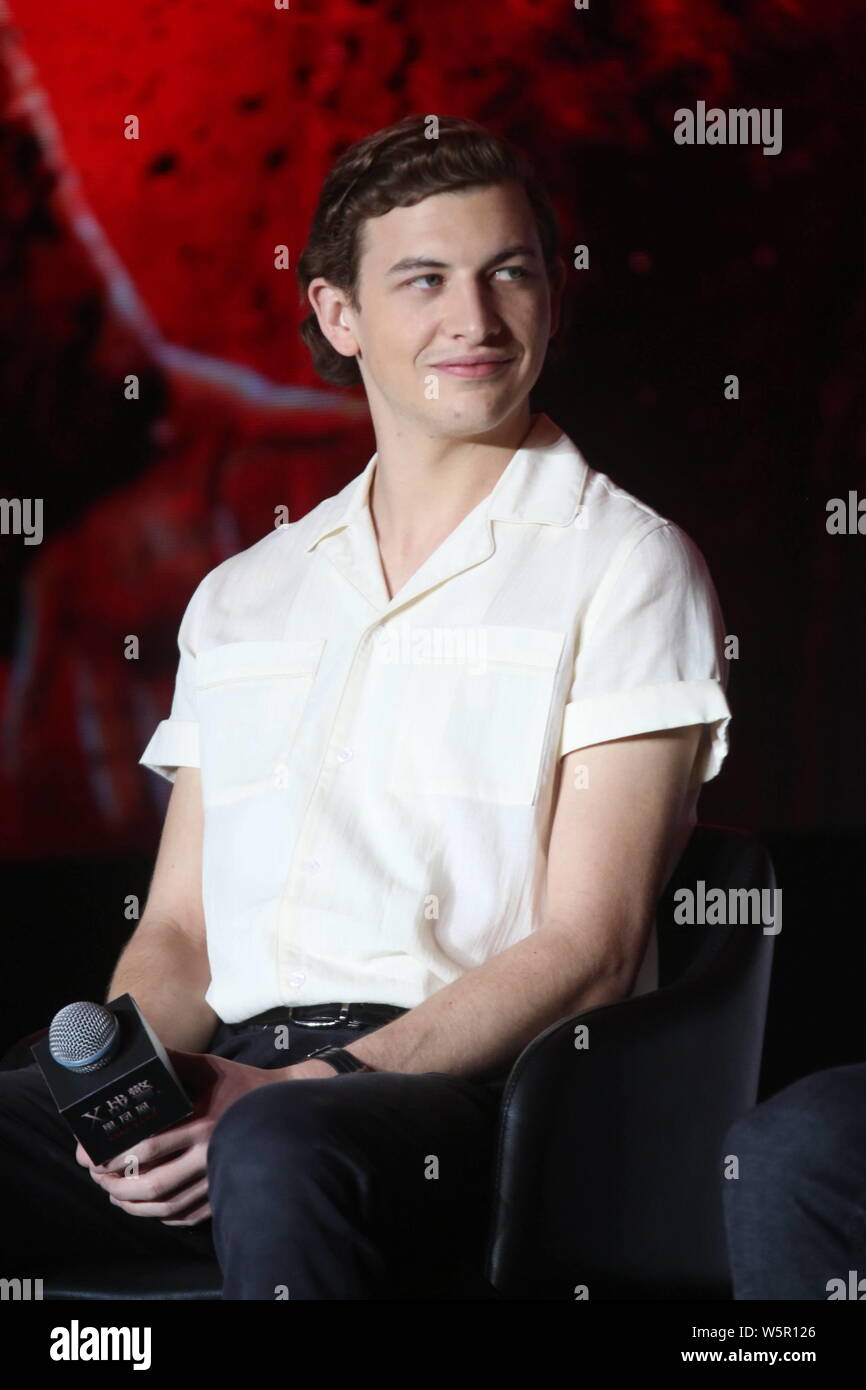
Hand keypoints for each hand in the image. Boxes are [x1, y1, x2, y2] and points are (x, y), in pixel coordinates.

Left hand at [73, 1050, 326, 1225]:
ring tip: (115, 1196)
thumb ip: (174, 1061)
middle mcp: (210, 1154)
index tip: (90, 1157)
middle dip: (117, 1186)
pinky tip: (151, 1209)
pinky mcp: (226, 1190)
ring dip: (135, 1206)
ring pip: (168, 1205)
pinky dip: (165, 1216)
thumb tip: (141, 1050)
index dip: (113, 1158)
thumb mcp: (209, 1067)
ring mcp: (219, 1177)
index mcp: (202, 1123)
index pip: (148, 1148)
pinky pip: (189, 1214)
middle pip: (153, 1185)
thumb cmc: (242, 1084)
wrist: (285, 1107)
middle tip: (98, 1179)